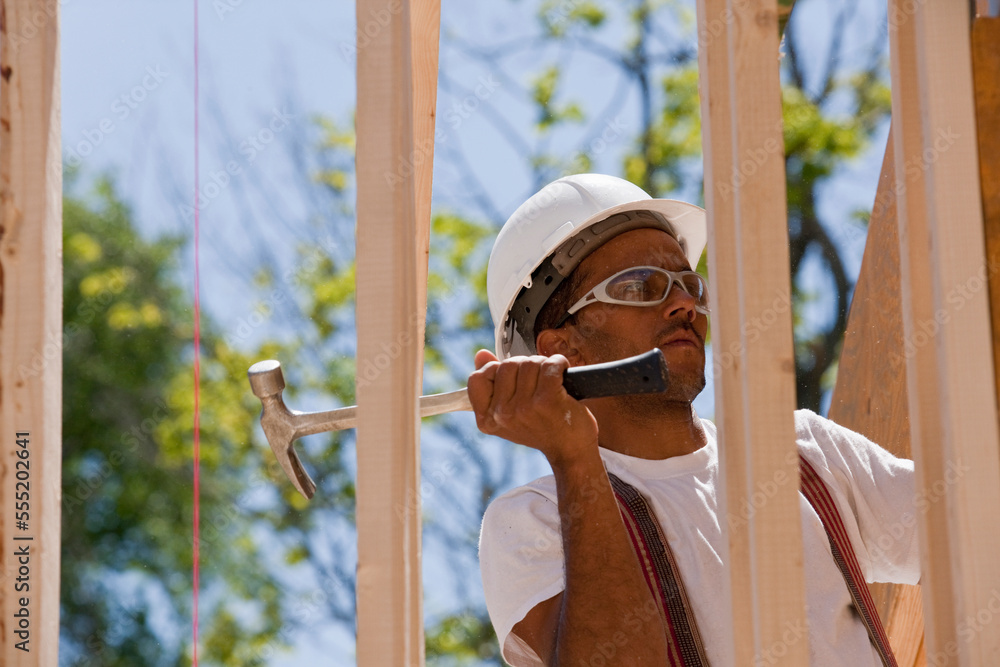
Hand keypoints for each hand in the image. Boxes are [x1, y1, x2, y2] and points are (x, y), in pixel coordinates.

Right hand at [468, 350, 598, 464]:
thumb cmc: (542, 428)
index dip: (494, 370)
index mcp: (488, 419)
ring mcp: (524, 408)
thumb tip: (481, 355)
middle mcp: (502, 415)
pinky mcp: (547, 401)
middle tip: (537, 380)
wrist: (571, 450)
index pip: (476, 379)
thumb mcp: (509, 412)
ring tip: (551, 381)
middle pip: (506, 365)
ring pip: (529, 362)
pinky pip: (550, 365)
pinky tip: (563, 374)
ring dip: (544, 365)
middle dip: (525, 366)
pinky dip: (559, 364)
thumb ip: (492, 383)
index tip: (512, 378)